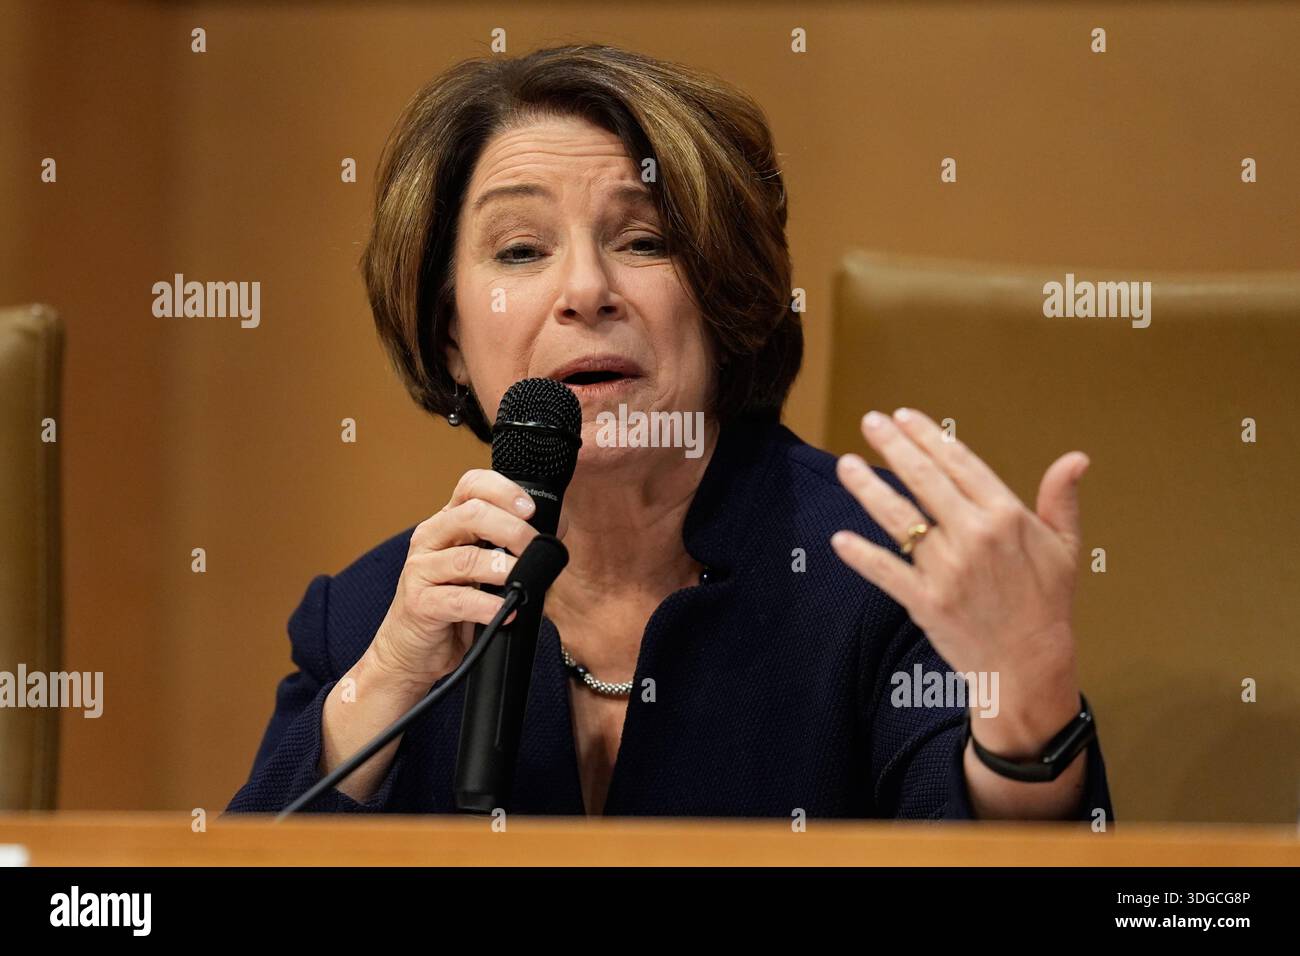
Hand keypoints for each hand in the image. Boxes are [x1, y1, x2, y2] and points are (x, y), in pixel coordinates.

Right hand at [369, 468, 565, 691]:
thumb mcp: (481, 569)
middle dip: (512, 529)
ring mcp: (421, 570)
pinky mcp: (420, 604)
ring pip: (466, 558)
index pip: (471, 486)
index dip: (503, 490)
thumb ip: (506, 546)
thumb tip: (556, 528)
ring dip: (503, 569)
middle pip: (471, 515)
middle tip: (535, 548)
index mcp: (447, 523)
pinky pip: (459, 600)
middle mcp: (430, 539)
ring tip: (523, 581)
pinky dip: (488, 606)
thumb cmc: (453, 607)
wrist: (412, 652)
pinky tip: (506, 613)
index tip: (530, 509)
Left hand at [830, 407, 1088, 754]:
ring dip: (868, 488)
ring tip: (846, 464)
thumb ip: (1061, 499)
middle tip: (870, 422)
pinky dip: (861, 555)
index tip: (904, 416)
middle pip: (924, 480)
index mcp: (1006, 516)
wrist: (1030, 664)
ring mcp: (947, 568)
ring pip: (898, 518)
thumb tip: (1076, 458)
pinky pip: (886, 571)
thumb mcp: (1065, 547)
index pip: (959, 463)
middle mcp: (974, 535)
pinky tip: (839, 539)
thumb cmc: (1047, 603)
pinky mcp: (926, 601)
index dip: (929, 436)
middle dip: (893, 446)